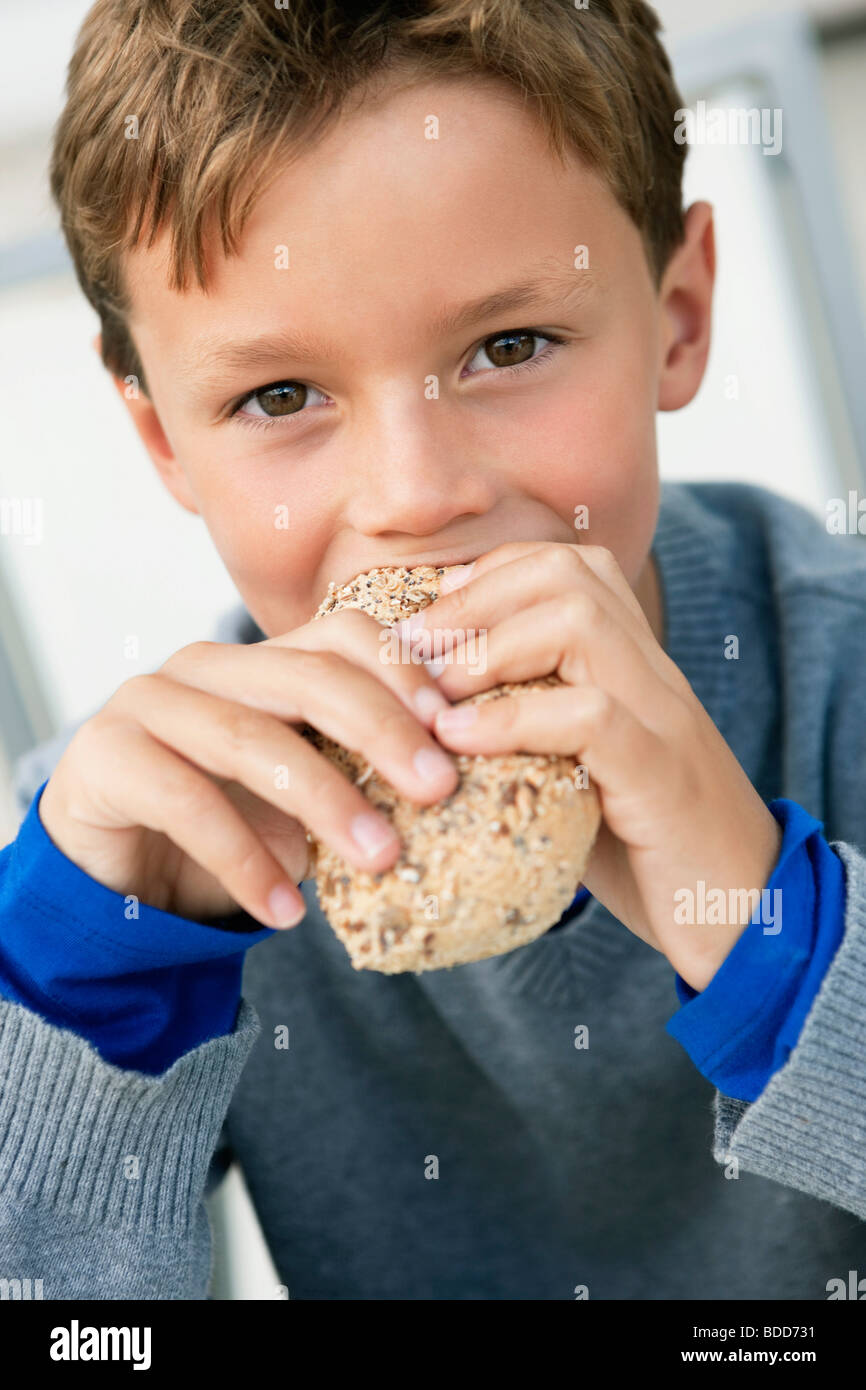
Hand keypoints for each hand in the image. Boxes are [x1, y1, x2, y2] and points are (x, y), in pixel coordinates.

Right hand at [38, 609, 457, 928]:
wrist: (115, 877)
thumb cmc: (223, 829)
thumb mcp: (301, 799)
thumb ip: (356, 775)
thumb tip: (451, 784)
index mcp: (260, 661)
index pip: (341, 634)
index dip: (400, 672)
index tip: (454, 729)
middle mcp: (204, 666)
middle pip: (305, 675)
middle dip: (381, 730)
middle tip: (439, 789)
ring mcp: (147, 702)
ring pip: (250, 738)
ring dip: (324, 802)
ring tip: (379, 859)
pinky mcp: (103, 757)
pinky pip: (186, 802)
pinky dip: (244, 860)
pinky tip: (285, 912)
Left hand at [399, 541, 782, 990]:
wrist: (745, 915)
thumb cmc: (647, 852)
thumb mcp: (579, 777)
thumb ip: (528, 739)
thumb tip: (434, 729)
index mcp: (634, 667)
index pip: (569, 566)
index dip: (488, 576)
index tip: (427, 623)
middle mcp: (652, 675)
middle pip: (567, 572)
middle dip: (474, 599)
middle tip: (408, 648)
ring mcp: (662, 718)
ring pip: (579, 623)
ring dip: (487, 647)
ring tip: (433, 694)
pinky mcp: (661, 775)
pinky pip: (588, 716)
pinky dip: (511, 719)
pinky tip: (458, 741)